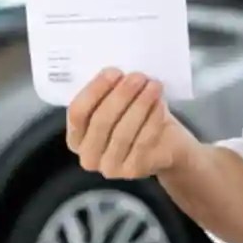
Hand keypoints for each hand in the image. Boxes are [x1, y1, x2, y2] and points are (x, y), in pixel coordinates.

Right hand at [66, 68, 197, 179]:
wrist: (166, 144)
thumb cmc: (137, 118)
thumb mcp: (119, 104)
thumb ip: (111, 91)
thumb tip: (119, 72)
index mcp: (76, 137)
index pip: (77, 113)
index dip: (95, 90)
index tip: (114, 72)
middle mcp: (88, 156)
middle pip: (101, 121)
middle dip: (121, 95)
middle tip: (138, 77)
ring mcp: (109, 167)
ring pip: (123, 132)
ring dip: (139, 104)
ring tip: (153, 85)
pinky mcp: (133, 171)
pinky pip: (142, 141)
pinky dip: (152, 119)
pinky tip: (159, 103)